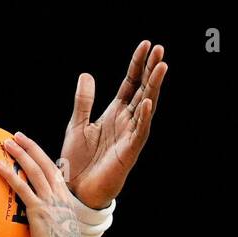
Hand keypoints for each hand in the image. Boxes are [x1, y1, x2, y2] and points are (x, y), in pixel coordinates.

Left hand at [0, 133, 85, 236]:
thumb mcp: (57, 232)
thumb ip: (46, 222)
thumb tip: (34, 225)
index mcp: (64, 198)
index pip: (53, 171)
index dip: (41, 157)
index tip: (31, 148)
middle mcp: (59, 195)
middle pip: (44, 163)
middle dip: (30, 147)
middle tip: (16, 136)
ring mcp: (50, 201)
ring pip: (34, 170)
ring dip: (20, 153)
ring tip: (6, 143)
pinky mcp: (39, 210)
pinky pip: (22, 188)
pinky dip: (10, 175)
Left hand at [59, 40, 167, 208]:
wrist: (76, 190)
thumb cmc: (78, 161)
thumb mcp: (77, 125)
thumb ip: (84, 101)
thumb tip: (86, 74)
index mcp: (115, 113)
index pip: (130, 83)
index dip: (137, 65)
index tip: (145, 45)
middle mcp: (126, 121)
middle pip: (143, 90)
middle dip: (151, 70)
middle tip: (159, 49)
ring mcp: (130, 135)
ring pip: (146, 106)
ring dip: (154, 87)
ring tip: (161, 67)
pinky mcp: (129, 151)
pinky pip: (139, 131)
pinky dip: (143, 117)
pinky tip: (147, 102)